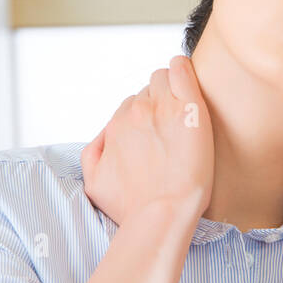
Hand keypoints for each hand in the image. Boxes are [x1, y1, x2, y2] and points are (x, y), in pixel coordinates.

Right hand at [81, 55, 214, 227]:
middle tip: (172, 127)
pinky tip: (186, 76)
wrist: (164, 213)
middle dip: (157, 104)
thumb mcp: (95, 183)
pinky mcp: (189, 108)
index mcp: (116, 126)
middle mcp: (135, 112)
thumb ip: (93, 154)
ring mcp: (162, 107)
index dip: (145, 118)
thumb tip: (104, 137)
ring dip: (171, 88)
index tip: (158, 132)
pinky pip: (181, 70)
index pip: (131, 106)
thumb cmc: (134, 206)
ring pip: (163, 79)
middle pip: (148, 92)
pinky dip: (183, 69)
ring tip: (183, 111)